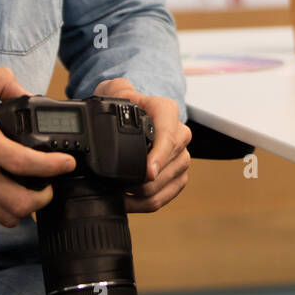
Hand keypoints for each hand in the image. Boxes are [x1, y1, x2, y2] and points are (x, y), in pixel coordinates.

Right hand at [0, 67, 76, 225]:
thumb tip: (21, 90)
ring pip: (2, 217)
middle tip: (49, 186)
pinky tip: (0, 198)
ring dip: (22, 210)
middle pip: (20, 204)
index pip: (25, 163)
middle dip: (44, 198)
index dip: (54, 168)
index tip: (67, 165)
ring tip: (28, 195)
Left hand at [92, 78, 190, 212]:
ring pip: (162, 186)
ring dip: (138, 195)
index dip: (159, 156)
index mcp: (168, 112)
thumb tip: (121, 98)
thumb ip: (116, 90)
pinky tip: (125, 200)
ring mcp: (181, 158)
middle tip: (114, 185)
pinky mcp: (177, 178)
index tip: (147, 171)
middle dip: (139, 181)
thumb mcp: (115, 91)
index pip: (170, 135)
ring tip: (115, 193)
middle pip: (165, 167)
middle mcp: (180, 135)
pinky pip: (163, 199)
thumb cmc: (122, 105)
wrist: (131, 119)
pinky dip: (142, 205)